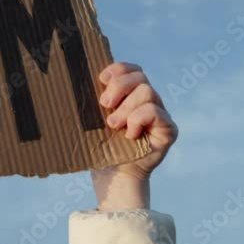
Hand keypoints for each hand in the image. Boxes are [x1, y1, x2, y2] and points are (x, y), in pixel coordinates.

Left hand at [90, 62, 178, 210]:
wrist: (112, 174)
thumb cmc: (99, 145)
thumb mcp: (93, 118)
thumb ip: (94, 99)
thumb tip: (75, 78)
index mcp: (130, 94)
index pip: (132, 69)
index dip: (119, 69)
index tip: (101, 79)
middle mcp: (148, 101)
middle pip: (140, 76)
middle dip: (119, 87)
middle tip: (104, 104)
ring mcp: (160, 114)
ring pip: (147, 92)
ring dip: (126, 108)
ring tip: (113, 125)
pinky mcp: (168, 129)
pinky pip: (156, 111)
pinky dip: (138, 119)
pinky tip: (129, 134)